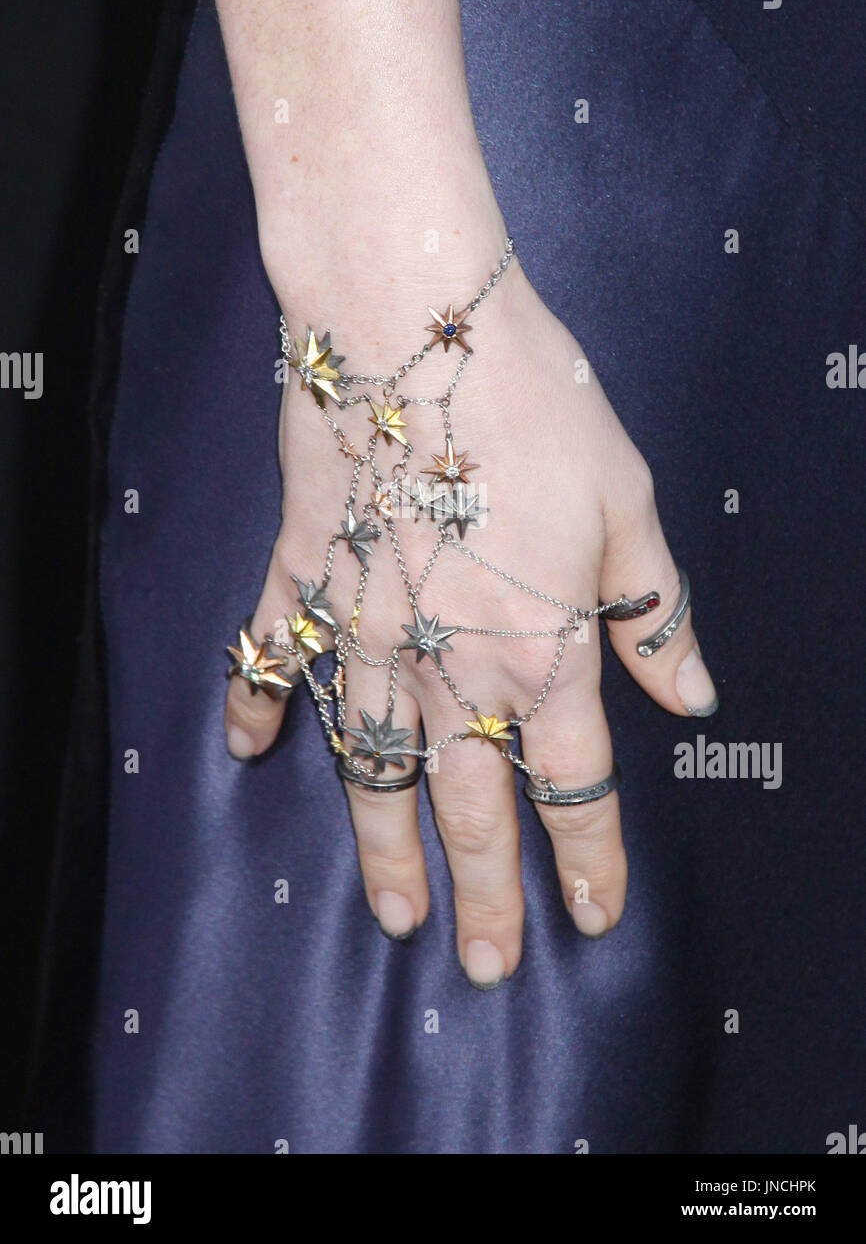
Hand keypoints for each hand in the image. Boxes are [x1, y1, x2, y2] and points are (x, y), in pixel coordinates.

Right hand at [223, 254, 717, 987]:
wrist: (415, 321)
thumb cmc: (534, 403)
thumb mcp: (629, 504)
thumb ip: (653, 613)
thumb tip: (691, 692)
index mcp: (542, 652)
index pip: (575, 788)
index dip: (589, 861)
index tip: (593, 915)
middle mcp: (449, 663)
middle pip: (470, 807)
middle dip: (488, 895)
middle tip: (486, 965)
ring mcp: (365, 627)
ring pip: (372, 766)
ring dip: (384, 848)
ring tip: (396, 914)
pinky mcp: (304, 575)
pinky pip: (272, 657)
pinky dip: (258, 706)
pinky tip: (248, 752)